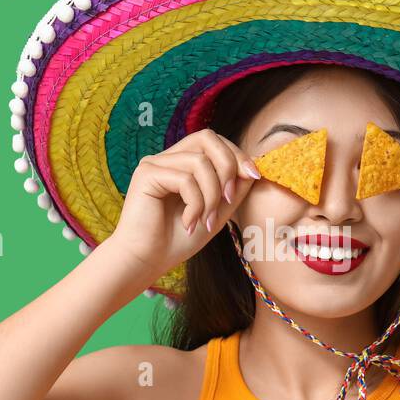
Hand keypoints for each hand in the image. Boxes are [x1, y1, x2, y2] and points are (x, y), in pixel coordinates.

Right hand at [108, 129, 261, 280]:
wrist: (146, 262)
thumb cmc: (178, 240)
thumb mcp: (217, 212)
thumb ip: (233, 189)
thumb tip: (252, 168)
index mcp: (181, 163)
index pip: (214, 142)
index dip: (237, 155)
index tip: (253, 176)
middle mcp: (167, 158)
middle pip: (207, 138)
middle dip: (228, 166)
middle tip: (229, 198)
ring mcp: (154, 163)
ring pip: (200, 162)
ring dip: (211, 195)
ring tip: (206, 220)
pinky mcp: (146, 174)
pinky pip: (185, 179)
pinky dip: (195, 204)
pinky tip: (189, 223)